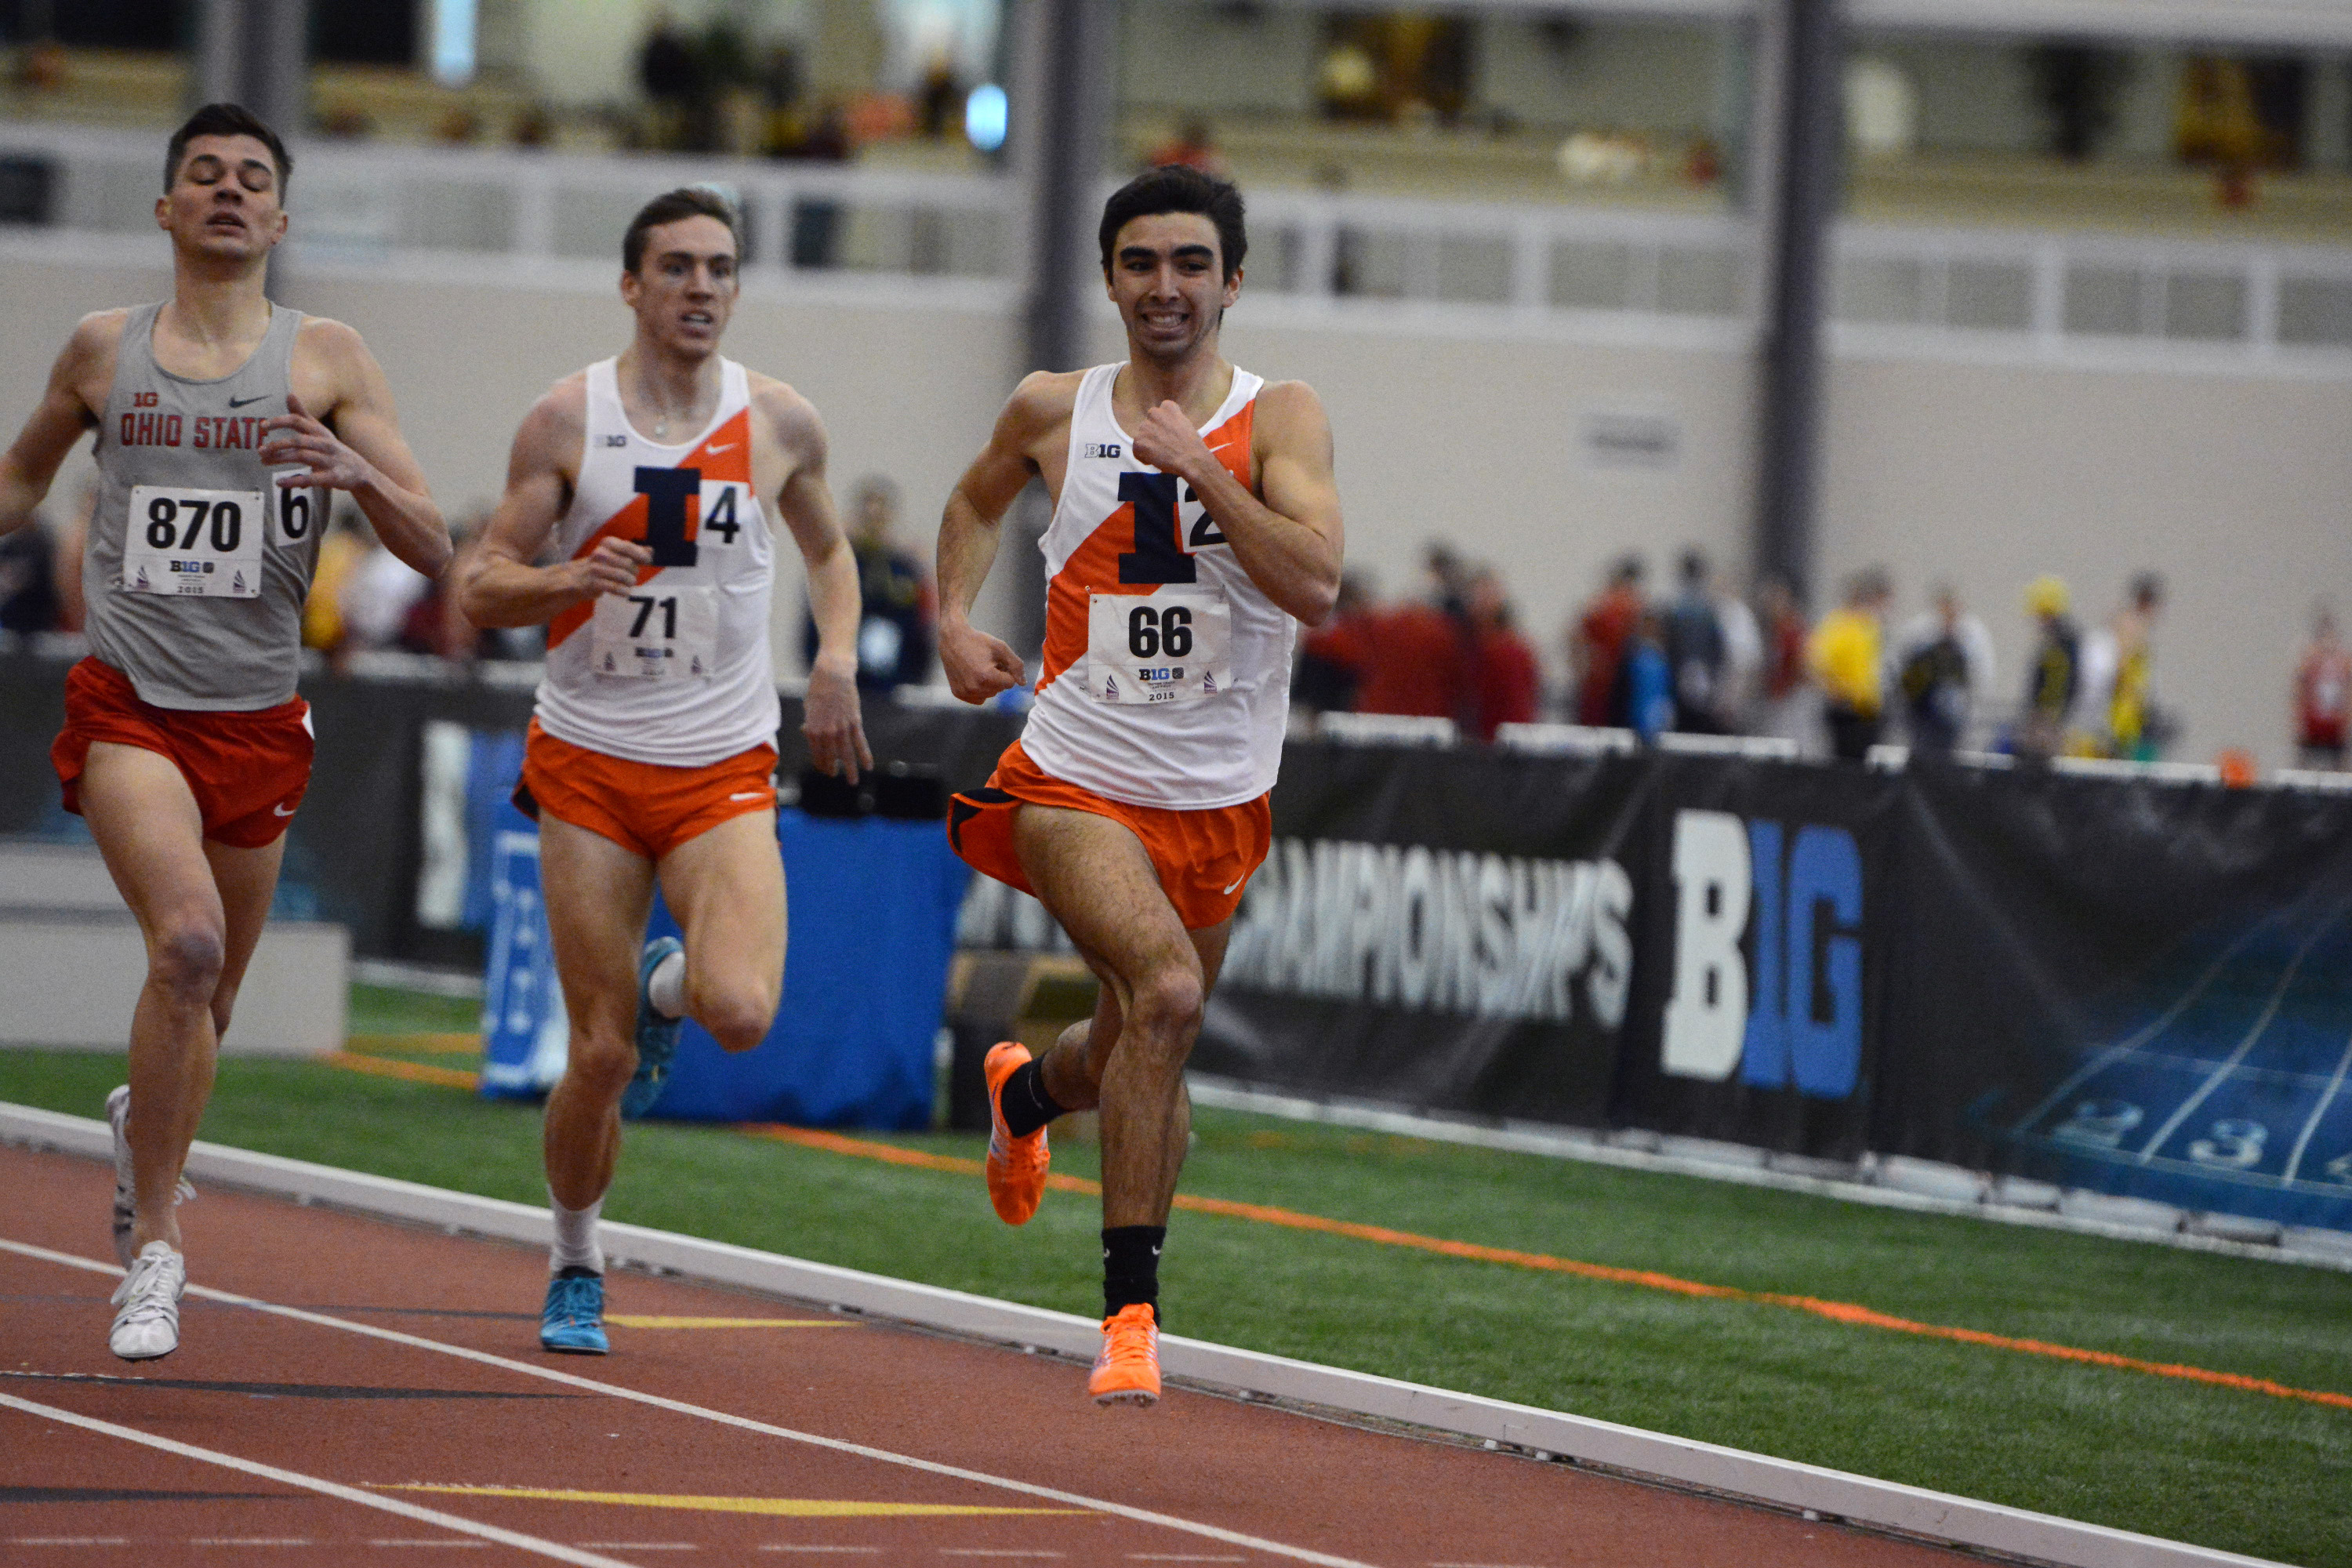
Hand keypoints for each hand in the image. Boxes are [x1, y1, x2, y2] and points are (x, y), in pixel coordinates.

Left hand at [259, 394, 375, 491]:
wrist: (362, 473)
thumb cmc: (334, 450)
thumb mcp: (320, 431)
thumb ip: (303, 415)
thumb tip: (289, 394)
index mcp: (320, 432)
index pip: (298, 421)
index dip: (280, 422)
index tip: (263, 426)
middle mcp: (325, 443)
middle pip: (298, 440)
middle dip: (277, 444)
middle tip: (260, 450)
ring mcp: (330, 460)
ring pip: (303, 456)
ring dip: (281, 458)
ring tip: (265, 462)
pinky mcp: (333, 477)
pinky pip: (311, 479)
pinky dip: (294, 481)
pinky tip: (280, 482)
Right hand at [573, 536, 649, 596]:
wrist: (576, 578)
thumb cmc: (601, 565)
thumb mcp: (615, 554)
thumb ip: (633, 552)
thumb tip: (651, 550)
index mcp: (607, 543)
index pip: (628, 547)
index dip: (641, 555)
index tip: (647, 561)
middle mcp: (600, 553)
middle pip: (628, 563)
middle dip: (634, 571)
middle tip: (632, 576)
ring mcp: (595, 568)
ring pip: (623, 576)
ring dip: (630, 582)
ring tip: (629, 584)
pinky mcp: (593, 582)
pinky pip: (615, 587)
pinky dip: (624, 591)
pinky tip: (625, 592)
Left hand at [802, 660, 871, 783]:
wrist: (832, 674)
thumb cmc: (818, 688)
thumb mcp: (808, 707)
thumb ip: (809, 722)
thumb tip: (807, 733)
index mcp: (812, 730)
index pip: (816, 754)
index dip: (820, 764)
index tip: (825, 769)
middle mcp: (826, 732)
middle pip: (831, 757)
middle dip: (832, 769)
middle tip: (834, 775)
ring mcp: (841, 728)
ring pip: (847, 754)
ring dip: (850, 770)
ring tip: (852, 782)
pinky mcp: (854, 722)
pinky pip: (860, 742)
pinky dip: (864, 755)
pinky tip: (868, 766)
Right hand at [940, 617, 1025, 703]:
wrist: (952, 639)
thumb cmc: (978, 642)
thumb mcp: (1001, 648)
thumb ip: (1016, 665)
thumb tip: (1023, 683)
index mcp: (986, 677)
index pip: (1010, 683)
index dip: (1006, 670)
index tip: (997, 661)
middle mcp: (974, 688)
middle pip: (1000, 689)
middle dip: (998, 677)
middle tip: (988, 663)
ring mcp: (965, 692)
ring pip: (990, 694)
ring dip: (990, 684)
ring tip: (980, 668)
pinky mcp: (958, 693)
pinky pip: (978, 698)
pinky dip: (980, 690)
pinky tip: (974, 677)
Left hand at [1130, 399, 1214, 482]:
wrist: (1190, 458)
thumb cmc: (1192, 444)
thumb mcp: (1185, 423)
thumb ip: (1172, 421)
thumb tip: (1164, 428)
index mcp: (1167, 406)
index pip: (1160, 412)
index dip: (1163, 425)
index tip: (1170, 434)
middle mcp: (1154, 413)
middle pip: (1149, 424)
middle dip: (1153, 434)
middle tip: (1164, 445)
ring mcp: (1144, 427)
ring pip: (1142, 437)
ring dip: (1148, 445)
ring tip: (1161, 454)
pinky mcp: (1138, 441)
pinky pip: (1137, 450)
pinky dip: (1144, 457)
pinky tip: (1156, 460)